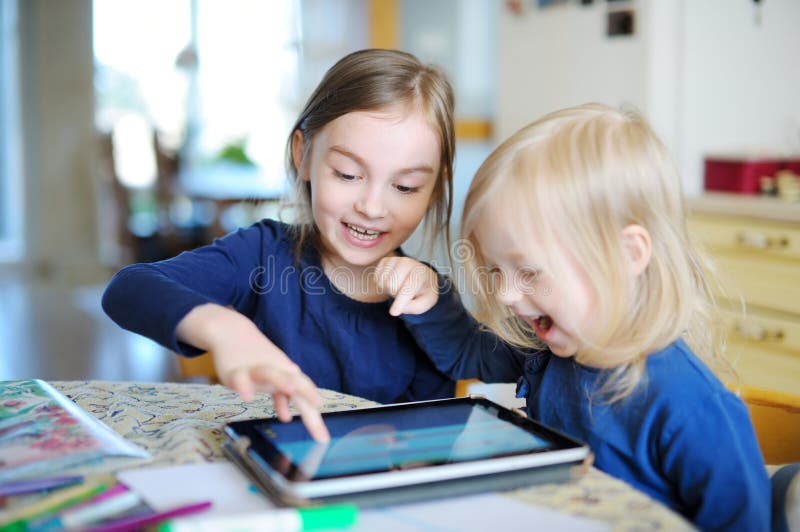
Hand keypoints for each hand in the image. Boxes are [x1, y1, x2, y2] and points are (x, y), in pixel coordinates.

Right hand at [177, 304, 329, 441]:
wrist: (232, 332)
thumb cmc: (257, 358)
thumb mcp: (273, 378)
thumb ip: (280, 397)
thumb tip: (287, 417)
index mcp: (289, 376)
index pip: (306, 397)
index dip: (314, 417)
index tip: (323, 439)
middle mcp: (278, 372)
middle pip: (297, 387)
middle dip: (308, 408)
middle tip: (317, 431)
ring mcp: (258, 369)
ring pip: (272, 374)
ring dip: (282, 383)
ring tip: (292, 390)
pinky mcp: (237, 369)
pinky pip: (242, 378)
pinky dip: (245, 386)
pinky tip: (248, 396)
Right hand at [375, 257, 438, 315]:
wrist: (421, 275)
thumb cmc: (423, 291)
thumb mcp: (425, 303)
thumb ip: (414, 308)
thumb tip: (399, 308)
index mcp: (421, 273)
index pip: (408, 288)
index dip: (401, 301)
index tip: (393, 312)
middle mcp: (408, 263)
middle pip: (391, 286)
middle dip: (395, 295)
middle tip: (404, 293)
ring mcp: (395, 260)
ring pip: (382, 282)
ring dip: (389, 290)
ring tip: (398, 288)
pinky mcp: (385, 261)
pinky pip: (376, 278)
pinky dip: (382, 285)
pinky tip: (392, 282)